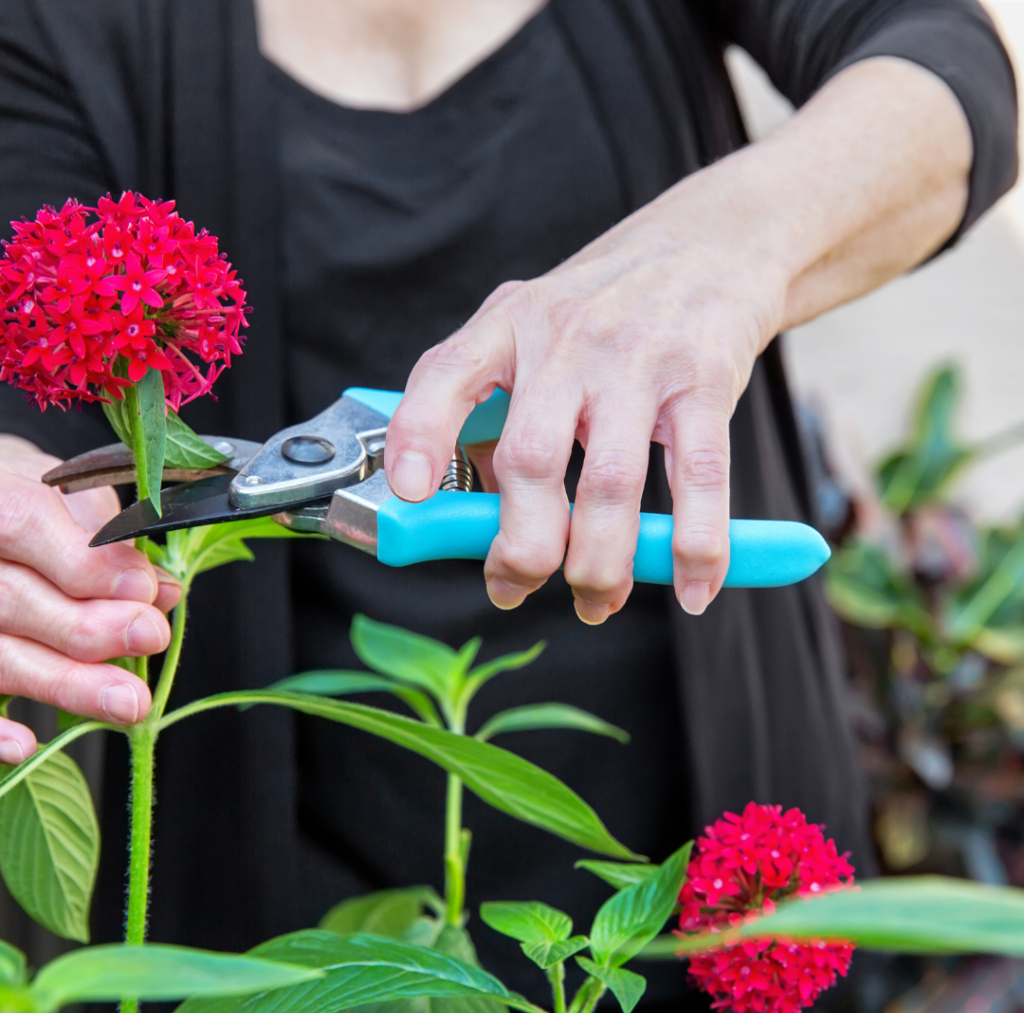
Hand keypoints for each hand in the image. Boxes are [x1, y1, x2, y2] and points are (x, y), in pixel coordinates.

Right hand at [0, 435, 181, 762]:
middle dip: (87, 627)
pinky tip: (26, 745)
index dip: (85, 563)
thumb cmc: (26, 499)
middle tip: (150, 636)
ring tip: (128, 701)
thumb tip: (160, 590)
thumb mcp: (68, 497)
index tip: (145, 587)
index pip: (22, 523)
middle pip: (10, 598)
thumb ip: (110, 540)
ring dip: (63, 683)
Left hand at [385, 59, 970, 624]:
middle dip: (523, 546)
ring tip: (596, 603)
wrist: (708, 242)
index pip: (445, 375)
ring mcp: (639, 361)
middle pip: (530, 459)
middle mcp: (567, 339)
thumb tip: (474, 510)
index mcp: (510, 324)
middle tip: (516, 586)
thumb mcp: (533, 326)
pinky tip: (690, 590)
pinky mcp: (705, 381)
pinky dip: (695, 546)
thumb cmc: (605, 305)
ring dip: (600, 564)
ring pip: (611, 484)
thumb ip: (496, 402)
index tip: (409, 495)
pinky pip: (699, 478)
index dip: (420, 437)